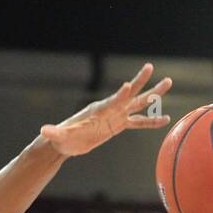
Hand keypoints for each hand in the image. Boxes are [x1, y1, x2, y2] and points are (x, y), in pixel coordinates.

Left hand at [39, 63, 171, 156]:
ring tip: (168, 83)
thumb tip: (43, 131)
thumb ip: (53, 133)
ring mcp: (116, 116)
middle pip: (128, 94)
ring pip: (138, 104)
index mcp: (97, 110)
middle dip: (140, 82)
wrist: (66, 143)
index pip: (111, 101)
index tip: (127, 86)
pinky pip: (138, 123)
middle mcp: (109, 109)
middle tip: (151, 68)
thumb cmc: (62, 139)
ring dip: (153, 95)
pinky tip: (166, 119)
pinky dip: (151, 122)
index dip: (119, 95)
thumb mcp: (58, 137)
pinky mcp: (118, 125)